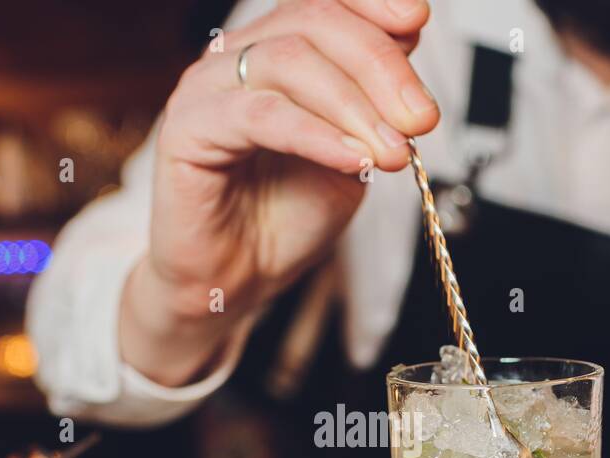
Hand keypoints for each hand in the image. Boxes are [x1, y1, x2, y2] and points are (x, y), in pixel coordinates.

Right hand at [121, 0, 437, 385]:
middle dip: (380, 66)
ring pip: (288, 61)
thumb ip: (375, 101)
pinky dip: (315, 134)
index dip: (373, 2)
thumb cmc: (288, 215)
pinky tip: (353, 158)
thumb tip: (409, 47)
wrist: (240, 278)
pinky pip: (259, 115)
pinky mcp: (187, 130)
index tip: (417, 22)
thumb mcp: (353, 149)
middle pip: (314, 23)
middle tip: (422, 117)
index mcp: (273, 47)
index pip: (324, 0)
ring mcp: (206, 88)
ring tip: (393, 151)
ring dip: (355, 106)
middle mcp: (236, 56)